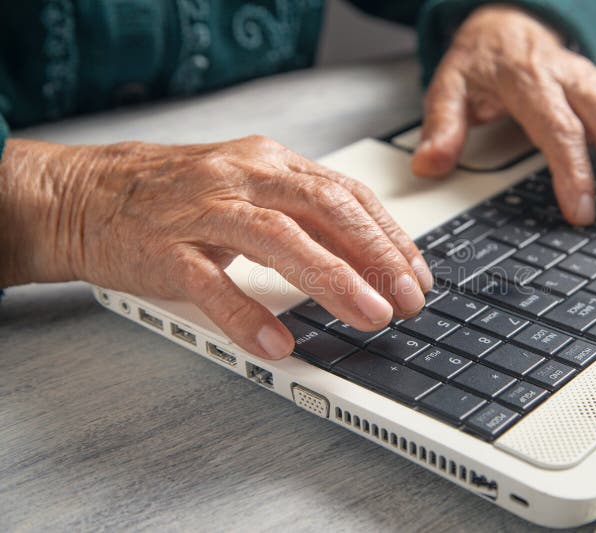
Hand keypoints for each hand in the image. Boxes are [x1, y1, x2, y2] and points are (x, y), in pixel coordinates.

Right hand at [0, 137, 431, 358]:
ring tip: (369, 315)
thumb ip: (300, 214)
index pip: (345, 194)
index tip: (415, 272)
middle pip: (325, 209)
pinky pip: (212, 284)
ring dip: (333, 280)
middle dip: (376, 255)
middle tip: (407, 297)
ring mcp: (203, 212)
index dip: (388, 235)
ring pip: (280, 240)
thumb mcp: (247, 188)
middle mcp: (242, 178)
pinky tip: (278, 342)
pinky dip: (247, 315)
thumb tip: (365, 255)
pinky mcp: (165, 249)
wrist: (86, 194)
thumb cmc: (176, 195)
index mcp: (269, 163)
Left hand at [412, 5, 595, 224]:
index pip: (557, 128)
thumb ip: (441, 125)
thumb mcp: (449, 85)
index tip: (582, 211)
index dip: (573, 171)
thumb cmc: (479, 61)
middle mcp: (568, 78)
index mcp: (528, 79)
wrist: (503, 24)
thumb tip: (428, 166)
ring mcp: (592, 81)